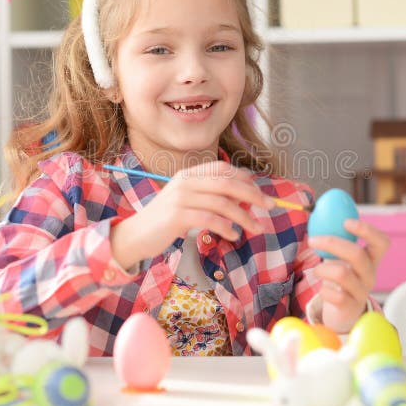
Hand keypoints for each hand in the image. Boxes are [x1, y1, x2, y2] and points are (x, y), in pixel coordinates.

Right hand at [111, 161, 274, 268]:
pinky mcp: (177, 216)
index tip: (261, 193)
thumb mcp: (188, 203)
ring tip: (256, 228)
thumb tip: (245, 199)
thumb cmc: (165, 222)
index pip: (223, 169)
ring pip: (222, 202)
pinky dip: (226, 227)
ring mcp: (180, 198)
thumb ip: (211, 197)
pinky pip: (210, 220)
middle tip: (270, 207)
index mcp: (189, 175)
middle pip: (227, 183)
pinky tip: (234, 235)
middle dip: (253, 194)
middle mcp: (185, 181)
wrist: (135, 236)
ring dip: (244, 216)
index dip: (245, 178)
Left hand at [308, 219, 389, 332]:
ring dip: (322, 269)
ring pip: (342, 274)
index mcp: (371, 259)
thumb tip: (318, 210)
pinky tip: (322, 289)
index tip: (346, 221)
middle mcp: (370, 275)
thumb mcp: (341, 257)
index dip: (367, 230)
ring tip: (316, 271)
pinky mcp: (350, 307)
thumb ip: (336, 238)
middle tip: (313, 239)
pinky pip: (335, 296)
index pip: (381, 242)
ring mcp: (362, 292)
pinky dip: (323, 290)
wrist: (342, 312)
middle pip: (358, 255)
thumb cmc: (340, 277)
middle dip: (332, 243)